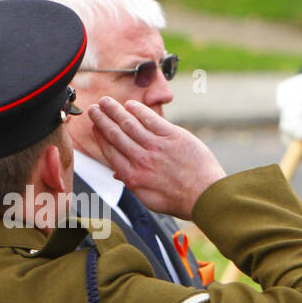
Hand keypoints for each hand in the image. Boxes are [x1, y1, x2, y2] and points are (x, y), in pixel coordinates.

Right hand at [87, 97, 225, 219]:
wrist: (207, 196)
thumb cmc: (181, 200)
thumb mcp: (150, 200)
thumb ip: (132, 184)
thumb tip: (116, 174)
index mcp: (133, 177)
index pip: (110, 151)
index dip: (99, 136)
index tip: (94, 127)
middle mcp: (141, 160)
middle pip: (115, 134)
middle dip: (102, 119)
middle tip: (94, 109)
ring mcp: (157, 147)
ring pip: (129, 124)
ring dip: (115, 110)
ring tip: (106, 102)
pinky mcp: (173, 136)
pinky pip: (151, 119)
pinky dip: (138, 110)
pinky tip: (130, 105)